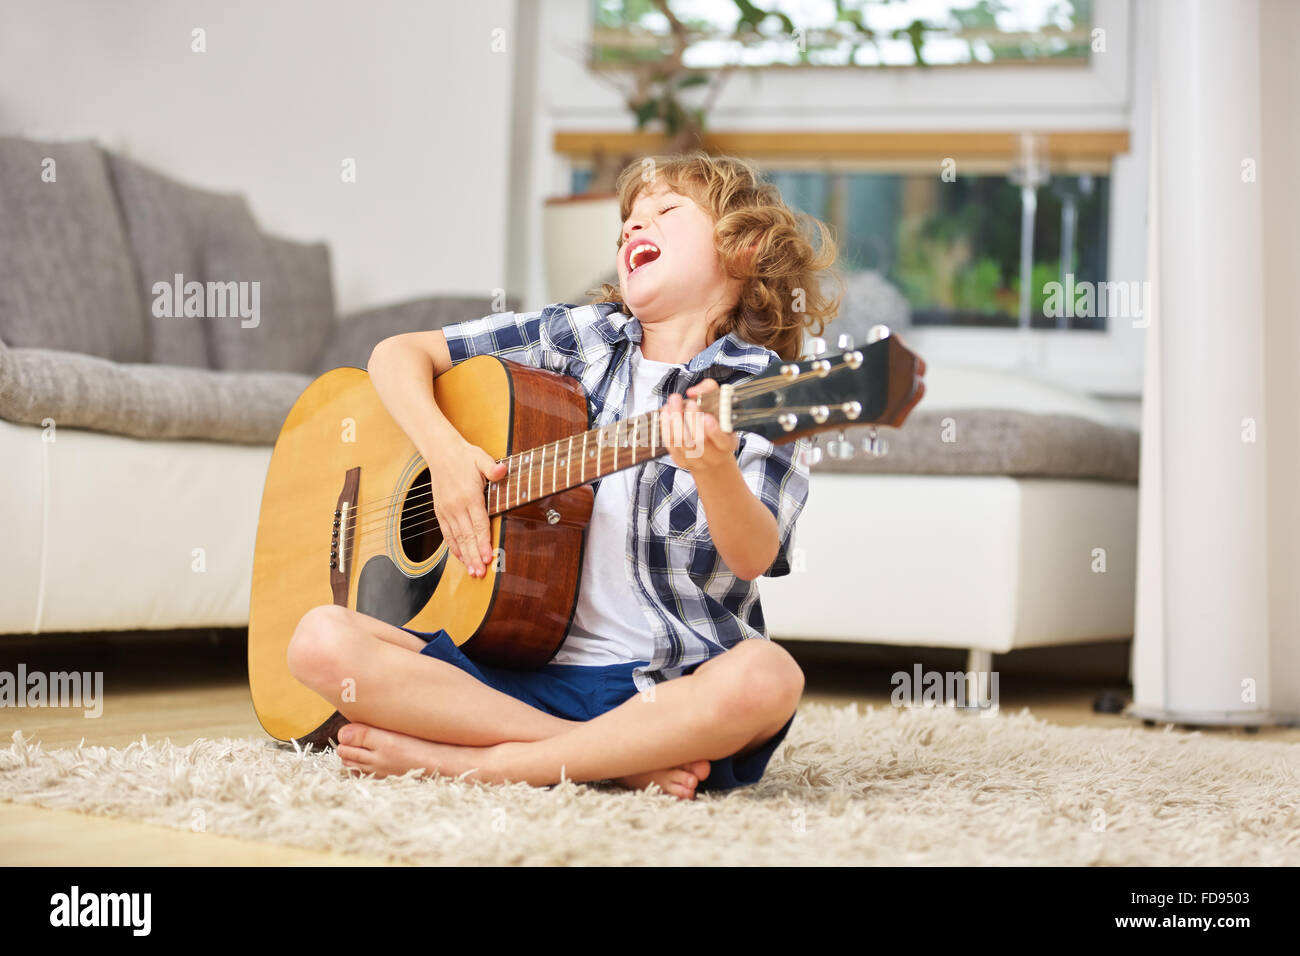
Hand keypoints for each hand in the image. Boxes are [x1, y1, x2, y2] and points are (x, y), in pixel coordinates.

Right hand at [426, 437, 506, 577]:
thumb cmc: (464, 456)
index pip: (478, 524)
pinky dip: (454, 547)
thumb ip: (492, 467)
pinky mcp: (440, 511)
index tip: (488, 557)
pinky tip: (460, 558)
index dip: (483, 543)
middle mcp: (456, 506)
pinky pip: (447, 533)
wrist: (440, 452)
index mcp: (469, 496)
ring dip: (465, 556)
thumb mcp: (481, 458)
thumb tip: (502, 470)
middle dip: (474, 556)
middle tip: (481, 573)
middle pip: (467, 536)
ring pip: (457, 538)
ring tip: (472, 571)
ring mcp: (447, 510)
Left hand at [660, 378, 737, 474]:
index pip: (723, 441)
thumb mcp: (721, 404)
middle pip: (699, 441)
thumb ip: (710, 391)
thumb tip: (693, 391)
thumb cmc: (717, 423)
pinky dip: (666, 427)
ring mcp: (696, 460)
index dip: (714, 430)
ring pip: (682, 442)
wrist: (712, 450)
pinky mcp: (681, 460)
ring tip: (672, 404)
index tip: (706, 417)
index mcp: (728, 443)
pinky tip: (666, 414)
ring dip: (675, 420)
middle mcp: (713, 455)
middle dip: (690, 419)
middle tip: (687, 403)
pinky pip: (670, 445)